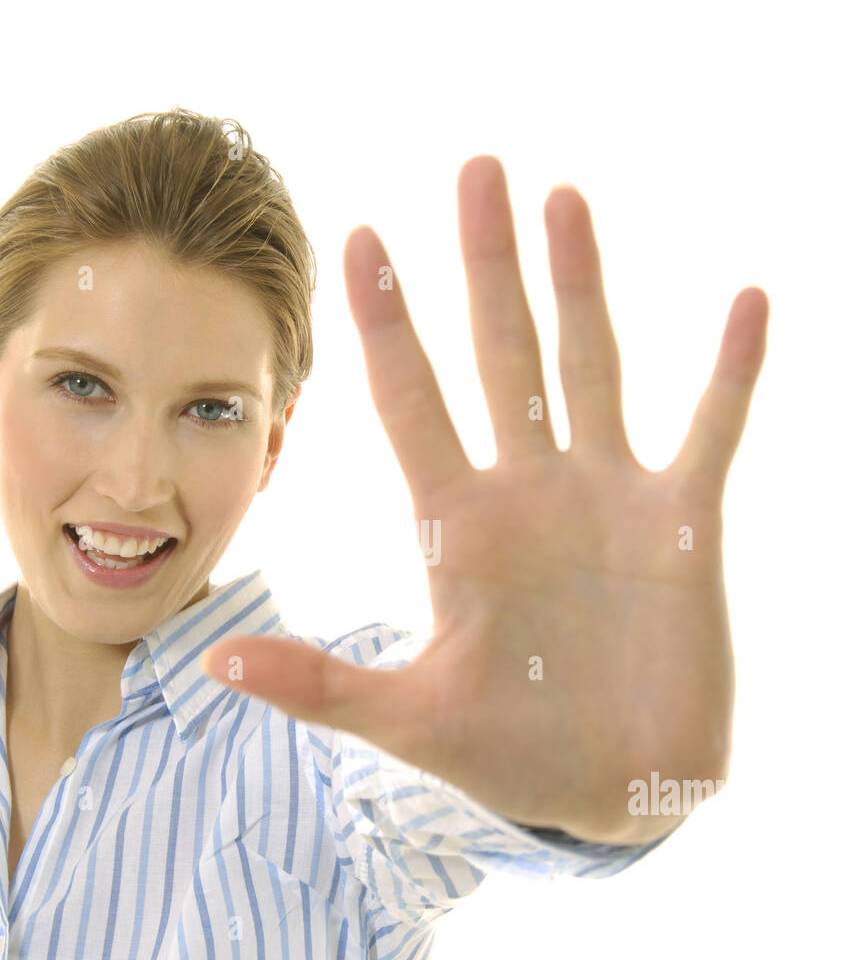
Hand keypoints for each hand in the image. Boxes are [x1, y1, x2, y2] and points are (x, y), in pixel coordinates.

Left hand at [200, 157, 768, 840]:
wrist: (614, 792)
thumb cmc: (510, 755)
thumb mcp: (410, 721)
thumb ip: (322, 686)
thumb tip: (212, 665)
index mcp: (458, 526)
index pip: (410, 402)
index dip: (386, 322)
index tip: (359, 236)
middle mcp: (528, 492)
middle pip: (500, 355)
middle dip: (485, 266)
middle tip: (477, 168)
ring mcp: (606, 498)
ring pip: (590, 366)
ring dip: (581, 285)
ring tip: (565, 198)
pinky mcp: (681, 523)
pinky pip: (712, 429)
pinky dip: (730, 372)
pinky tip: (747, 302)